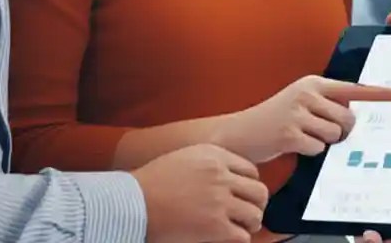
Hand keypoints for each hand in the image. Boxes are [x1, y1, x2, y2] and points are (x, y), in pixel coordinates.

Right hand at [134, 143, 268, 242]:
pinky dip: (239, 239)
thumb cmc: (151, 184)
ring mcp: (219, 201)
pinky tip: (229, 238)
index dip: (250, 186)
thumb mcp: (184, 158)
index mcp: (215, 156)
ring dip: (250, 224)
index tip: (244, 196)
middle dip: (256, 205)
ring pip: (255, 214)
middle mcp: (221, 176)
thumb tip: (230, 177)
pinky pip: (243, 235)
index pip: (251, 171)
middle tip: (249, 215)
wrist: (131, 204)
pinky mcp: (215, 226)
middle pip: (259, 192)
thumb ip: (210, 163)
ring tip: (241, 228)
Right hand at [215, 76, 390, 160]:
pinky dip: (309, 152)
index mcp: (316, 83)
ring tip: (302, 137)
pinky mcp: (289, 131)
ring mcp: (298, 110)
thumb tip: (355, 119)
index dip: (386, 93)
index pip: (358, 88)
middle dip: (341, 133)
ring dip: (323, 143)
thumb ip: (328, 105)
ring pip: (335, 135)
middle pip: (349, 119)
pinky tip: (293, 146)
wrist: (239, 134)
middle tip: (319, 133)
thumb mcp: (302, 104)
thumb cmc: (277, 122)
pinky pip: (318, 148)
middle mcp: (308, 92)